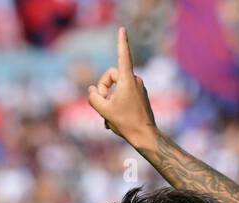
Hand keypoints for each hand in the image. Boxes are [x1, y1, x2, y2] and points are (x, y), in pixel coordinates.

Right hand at [87, 27, 156, 149]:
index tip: (122, 29)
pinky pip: (122, 95)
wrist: (145, 136)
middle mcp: (135, 80)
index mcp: (127, 80)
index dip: (121, 42)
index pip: (123, 56)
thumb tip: (93, 90)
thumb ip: (93, 97)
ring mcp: (138, 88)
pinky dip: (116, 104)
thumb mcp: (103, 110)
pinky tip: (113, 121)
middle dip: (103, 88)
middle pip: (111, 76)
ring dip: (109, 100)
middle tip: (101, 105)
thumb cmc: (125, 122)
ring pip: (116, 87)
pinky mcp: (139, 96)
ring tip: (109, 117)